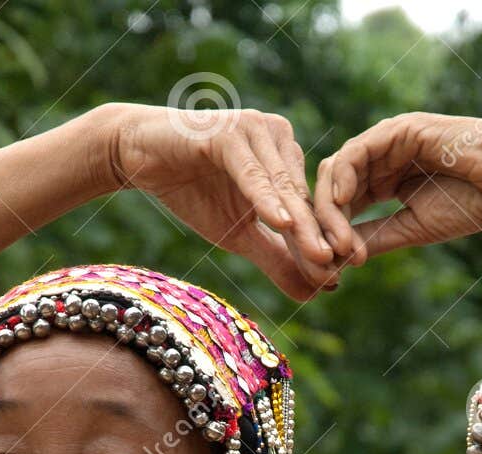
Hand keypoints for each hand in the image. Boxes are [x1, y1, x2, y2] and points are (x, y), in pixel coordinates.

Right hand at [97, 102, 339, 301]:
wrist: (139, 157)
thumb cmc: (192, 190)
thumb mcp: (239, 234)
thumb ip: (277, 258)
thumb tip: (316, 294)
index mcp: (286, 159)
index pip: (309, 208)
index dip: (324, 243)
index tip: (341, 278)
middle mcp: (278, 138)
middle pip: (302, 197)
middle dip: (320, 237)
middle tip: (342, 270)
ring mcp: (255, 130)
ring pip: (282, 185)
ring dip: (300, 223)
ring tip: (319, 256)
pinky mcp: (229, 130)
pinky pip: (252, 171)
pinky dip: (266, 198)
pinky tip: (281, 222)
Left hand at [313, 113, 481, 263]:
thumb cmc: (472, 204)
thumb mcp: (413, 228)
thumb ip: (375, 237)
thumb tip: (338, 259)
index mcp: (384, 181)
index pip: (343, 205)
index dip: (330, 235)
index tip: (328, 269)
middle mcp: (381, 159)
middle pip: (333, 188)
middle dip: (323, 224)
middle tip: (323, 257)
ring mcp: (387, 141)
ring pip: (339, 170)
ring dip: (331, 207)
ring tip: (334, 239)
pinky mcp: (398, 130)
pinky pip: (358, 151)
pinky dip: (344, 176)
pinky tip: (342, 202)